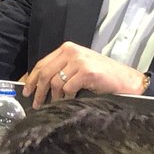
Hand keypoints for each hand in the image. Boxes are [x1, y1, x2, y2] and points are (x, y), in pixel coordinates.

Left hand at [23, 42, 146, 107]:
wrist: (126, 80)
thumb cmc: (103, 75)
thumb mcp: (79, 66)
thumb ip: (62, 69)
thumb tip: (40, 84)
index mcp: (68, 49)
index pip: (42, 63)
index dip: (32, 78)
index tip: (27, 90)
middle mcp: (71, 52)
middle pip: (45, 73)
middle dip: (38, 90)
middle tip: (36, 103)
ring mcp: (79, 61)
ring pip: (55, 82)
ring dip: (53, 97)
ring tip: (54, 104)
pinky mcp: (86, 72)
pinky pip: (68, 88)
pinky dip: (66, 97)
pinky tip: (70, 101)